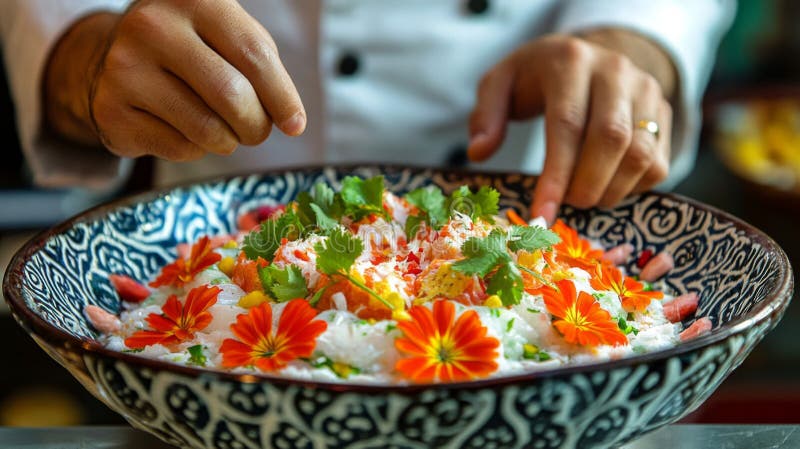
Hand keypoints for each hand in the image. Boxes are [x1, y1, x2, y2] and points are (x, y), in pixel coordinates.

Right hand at [44, 0, 304, 160]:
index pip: (254, 55)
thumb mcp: (228, 37)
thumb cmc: (192, 49)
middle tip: (256, 131)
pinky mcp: (110, 110)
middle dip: (256, 125)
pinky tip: (185, 129)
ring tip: (223, 129)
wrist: (113, 58)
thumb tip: (292, 121)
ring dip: (229, 141)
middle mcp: (153, 27)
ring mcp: (125, 68)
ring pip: (207, 129)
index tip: (295, 125)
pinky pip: (179, 148)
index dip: (283, 97)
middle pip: (232, 95)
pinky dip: (196, 149)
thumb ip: (264, 68)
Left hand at [467, 32, 675, 223]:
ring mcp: (646, 91)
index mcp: (570, 61)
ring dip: (610, 191)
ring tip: (583, 198)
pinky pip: (659, 163)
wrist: (585, 56)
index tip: (542, 213)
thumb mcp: (500, 84)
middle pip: (611, 139)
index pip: (567, 124)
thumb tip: (479, 152)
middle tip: (566, 206)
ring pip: (641, 154)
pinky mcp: (665, 112)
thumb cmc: (536, 78)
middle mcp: (615, 71)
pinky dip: (633, 188)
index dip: (556, 176)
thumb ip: (486, 115)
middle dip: (586, 186)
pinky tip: (606, 187)